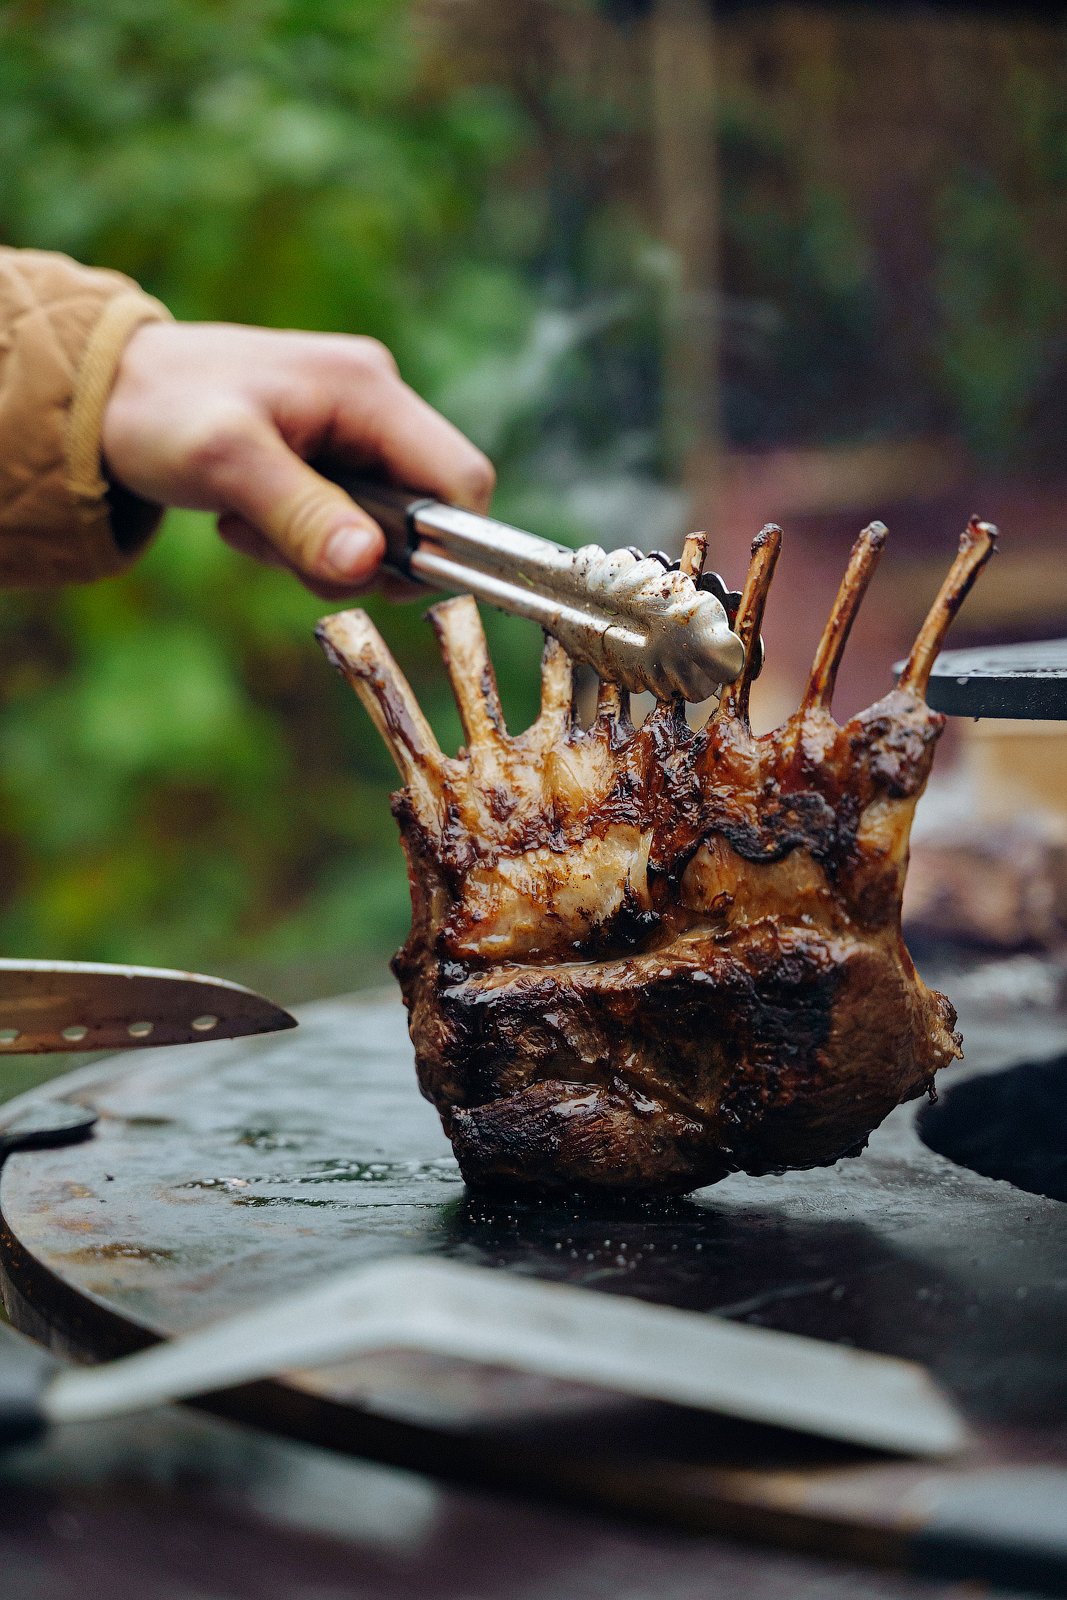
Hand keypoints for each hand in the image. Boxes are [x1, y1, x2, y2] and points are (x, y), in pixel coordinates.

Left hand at [101, 321, 494, 596]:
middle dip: (360, 553)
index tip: (372, 575)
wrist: (100, 387)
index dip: (438, 544)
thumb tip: (369, 566)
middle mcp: (375, 401)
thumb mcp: (225, 464)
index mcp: (370, 390)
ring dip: (320, 551)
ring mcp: (353, 426)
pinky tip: (248, 516)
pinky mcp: (328, 450)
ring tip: (249, 524)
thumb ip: (302, 514)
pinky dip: (303, 538)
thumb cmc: (159, 410)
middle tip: (285, 550)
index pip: (461, 481)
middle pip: (423, 513)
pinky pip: (346, 519)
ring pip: (381, 527)